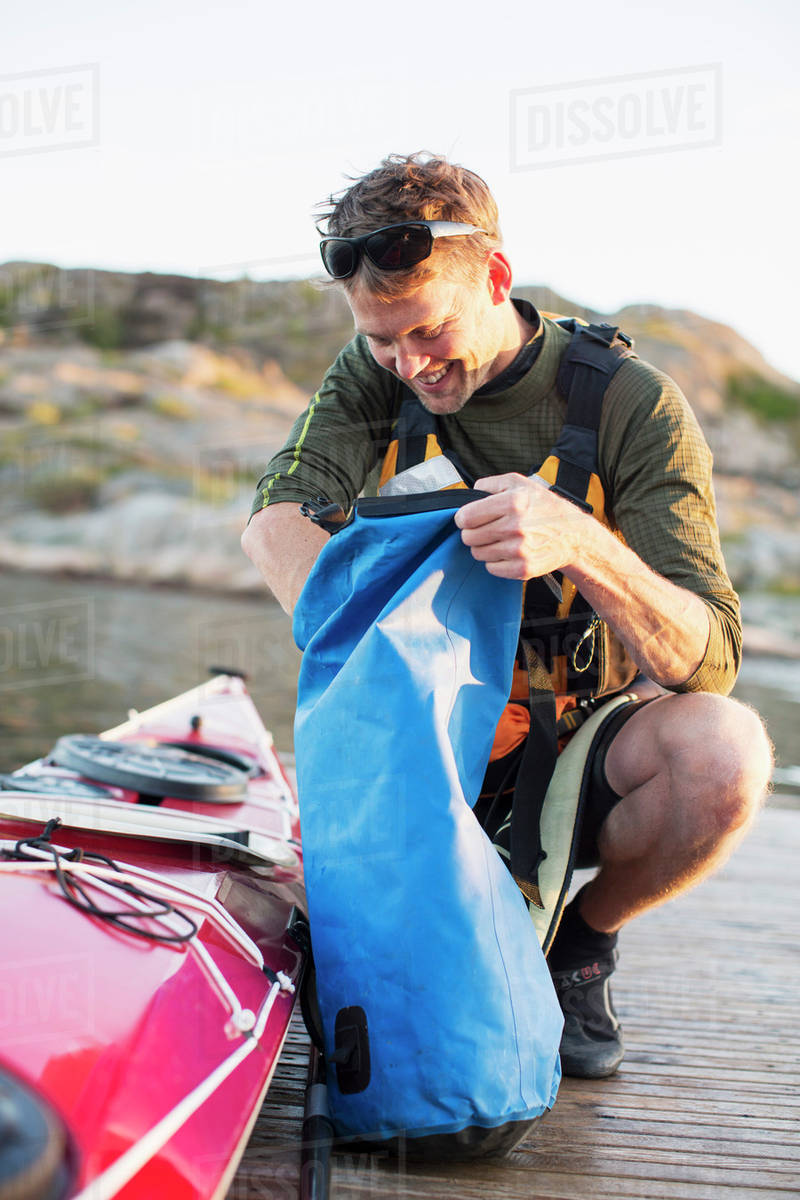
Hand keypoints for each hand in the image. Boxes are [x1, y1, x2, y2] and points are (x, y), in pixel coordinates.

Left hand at [453, 473, 591, 579]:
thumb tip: (468, 493)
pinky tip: (509, 551)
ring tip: (501, 539)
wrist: (573, 535)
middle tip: (488, 528)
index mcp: (514, 502)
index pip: (466, 517)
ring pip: (478, 553)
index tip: (469, 518)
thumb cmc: (543, 507)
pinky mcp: (523, 568)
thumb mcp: (519, 483)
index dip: (463, 518)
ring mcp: (520, 550)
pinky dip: (496, 561)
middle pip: (469, 537)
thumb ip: (489, 483)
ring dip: (485, 547)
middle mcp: (516, 526)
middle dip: (473, 532)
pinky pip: (491, 568)